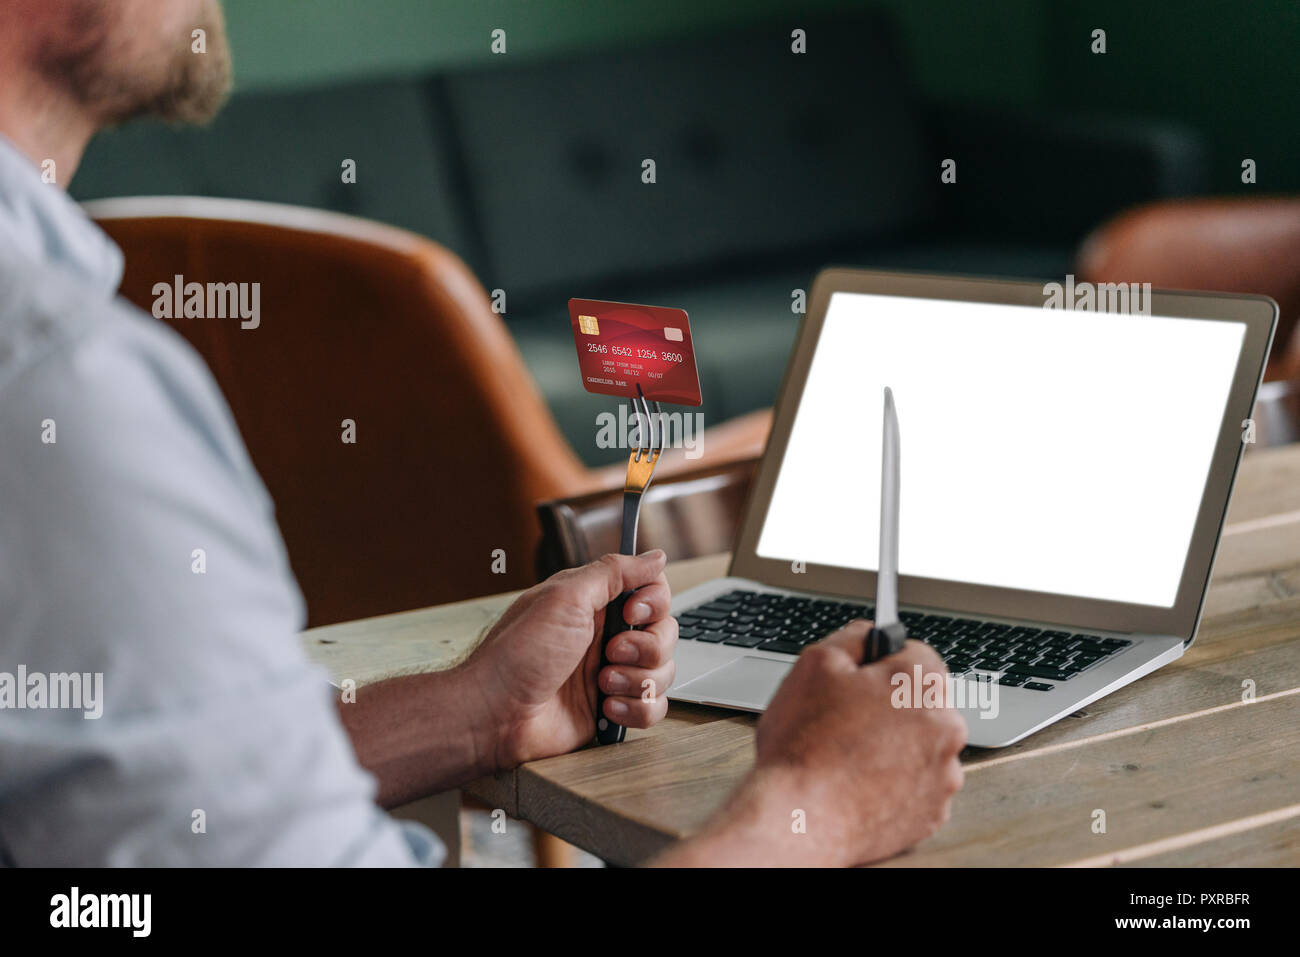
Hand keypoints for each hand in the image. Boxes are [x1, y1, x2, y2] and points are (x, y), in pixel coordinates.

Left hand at [465, 550, 676, 768]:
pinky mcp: (612, 710)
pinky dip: (634, 709)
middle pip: (665, 634)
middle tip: (610, 652)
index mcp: (596, 605)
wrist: (495, 714)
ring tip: (601, 684)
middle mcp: (606, 638)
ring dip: (636, 680)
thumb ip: (614, 572)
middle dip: (646, 647)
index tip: (632, 612)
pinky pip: (652, 708)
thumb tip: (655, 557)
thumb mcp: (565, 597)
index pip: (652, 593)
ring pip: (662, 673)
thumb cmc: (518, 653)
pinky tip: (605, 707)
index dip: (654, 603)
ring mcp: (611, 674)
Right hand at [653, 620, 964, 866]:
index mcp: (920, 683)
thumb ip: (853, 636)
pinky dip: (897, 784)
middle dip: (890, 707)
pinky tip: (862, 784)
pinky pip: (919, 786)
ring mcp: (944, 774)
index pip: (916, 654)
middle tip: (846, 722)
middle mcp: (946, 727)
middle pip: (921, 701)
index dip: (881, 665)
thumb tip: (872, 633)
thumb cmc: (803, 745)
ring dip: (895, 746)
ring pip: (921, 745)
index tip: (860, 683)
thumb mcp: (814, 663)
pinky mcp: (934, 812)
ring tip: (850, 758)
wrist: (800, 818)